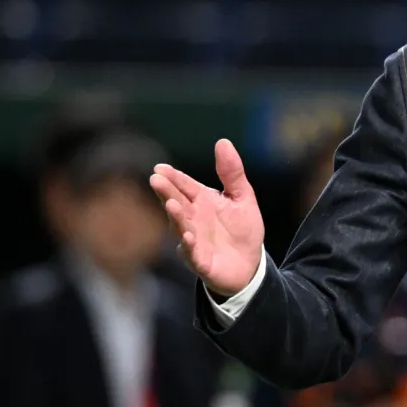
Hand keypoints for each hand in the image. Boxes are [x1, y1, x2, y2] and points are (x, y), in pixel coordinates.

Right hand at [150, 139, 265, 296]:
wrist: (250, 264)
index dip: (173, 177)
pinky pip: (193, 253)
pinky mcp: (201, 261)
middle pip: (177, 202)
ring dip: (176, 216)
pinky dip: (189, 245)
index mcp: (201, 201)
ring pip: (181, 227)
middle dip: (166, 191)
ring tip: (171, 203)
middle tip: (156, 179)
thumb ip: (232, 173)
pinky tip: (188, 236)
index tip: (161, 168)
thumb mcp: (243, 197)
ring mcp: (194, 240)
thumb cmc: (242, 230)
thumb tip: (223, 142)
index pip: (184, 185)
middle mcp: (192, 219)